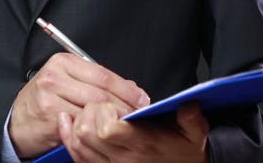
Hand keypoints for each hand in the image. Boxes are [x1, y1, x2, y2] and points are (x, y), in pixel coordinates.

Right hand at [9, 53, 150, 157]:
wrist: (18, 122)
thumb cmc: (45, 101)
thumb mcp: (68, 83)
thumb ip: (97, 83)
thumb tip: (131, 89)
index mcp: (63, 62)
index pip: (103, 74)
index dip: (126, 89)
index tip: (141, 99)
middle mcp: (55, 75)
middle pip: (101, 91)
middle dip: (124, 105)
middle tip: (138, 114)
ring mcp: (50, 95)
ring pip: (93, 107)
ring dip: (113, 118)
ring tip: (124, 124)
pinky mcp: (50, 115)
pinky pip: (81, 123)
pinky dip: (96, 128)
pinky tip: (103, 131)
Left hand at [57, 102, 209, 162]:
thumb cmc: (182, 152)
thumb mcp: (194, 134)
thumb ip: (192, 119)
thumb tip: (189, 105)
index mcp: (142, 145)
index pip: (107, 129)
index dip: (104, 112)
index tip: (113, 105)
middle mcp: (122, 159)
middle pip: (86, 133)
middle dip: (89, 112)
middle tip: (101, 106)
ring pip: (78, 143)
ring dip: (78, 123)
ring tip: (89, 112)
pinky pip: (76, 155)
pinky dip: (68, 137)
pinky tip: (69, 122)